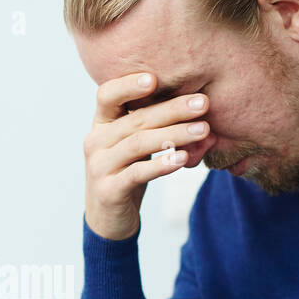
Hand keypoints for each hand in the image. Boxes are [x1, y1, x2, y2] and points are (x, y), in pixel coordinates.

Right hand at [83, 72, 212, 240]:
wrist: (109, 220)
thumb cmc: (128, 173)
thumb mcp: (136, 146)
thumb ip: (157, 127)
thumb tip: (203, 115)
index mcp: (101, 124)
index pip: (107, 95)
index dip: (128, 85)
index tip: (155, 78)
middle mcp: (95, 142)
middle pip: (135, 120)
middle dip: (172, 109)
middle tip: (202, 102)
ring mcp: (99, 167)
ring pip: (138, 144)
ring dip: (174, 135)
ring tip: (202, 130)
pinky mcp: (109, 191)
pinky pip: (137, 173)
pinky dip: (161, 165)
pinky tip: (182, 159)